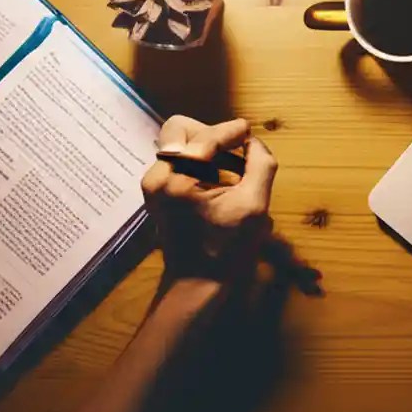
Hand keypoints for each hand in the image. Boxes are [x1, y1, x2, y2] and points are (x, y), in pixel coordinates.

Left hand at [142, 116, 278, 282]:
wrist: (195, 283)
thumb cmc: (228, 249)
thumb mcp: (255, 207)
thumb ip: (261, 166)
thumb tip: (254, 141)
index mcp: (177, 180)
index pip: (206, 137)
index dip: (231, 131)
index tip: (249, 132)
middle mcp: (156, 176)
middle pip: (179, 128)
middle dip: (209, 134)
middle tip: (233, 151)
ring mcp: (151, 184)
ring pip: (176, 143)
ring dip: (204, 148)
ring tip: (228, 170)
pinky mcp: (154, 191)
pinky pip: (174, 160)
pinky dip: (196, 162)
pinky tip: (216, 180)